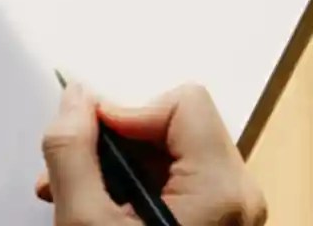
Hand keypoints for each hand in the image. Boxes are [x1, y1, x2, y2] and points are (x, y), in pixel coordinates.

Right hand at [37, 83, 266, 225]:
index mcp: (222, 192)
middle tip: (74, 172)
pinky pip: (177, 178)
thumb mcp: (85, 222)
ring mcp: (230, 212)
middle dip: (115, 143)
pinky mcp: (217, 222)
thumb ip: (73, 152)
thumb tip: (75, 100)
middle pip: (173, 124)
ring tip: (79, 197)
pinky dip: (136, 186)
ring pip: (170, 151)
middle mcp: (239, 198)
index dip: (126, 113)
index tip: (92, 136)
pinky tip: (103, 208)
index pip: (181, 102)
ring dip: (119, 166)